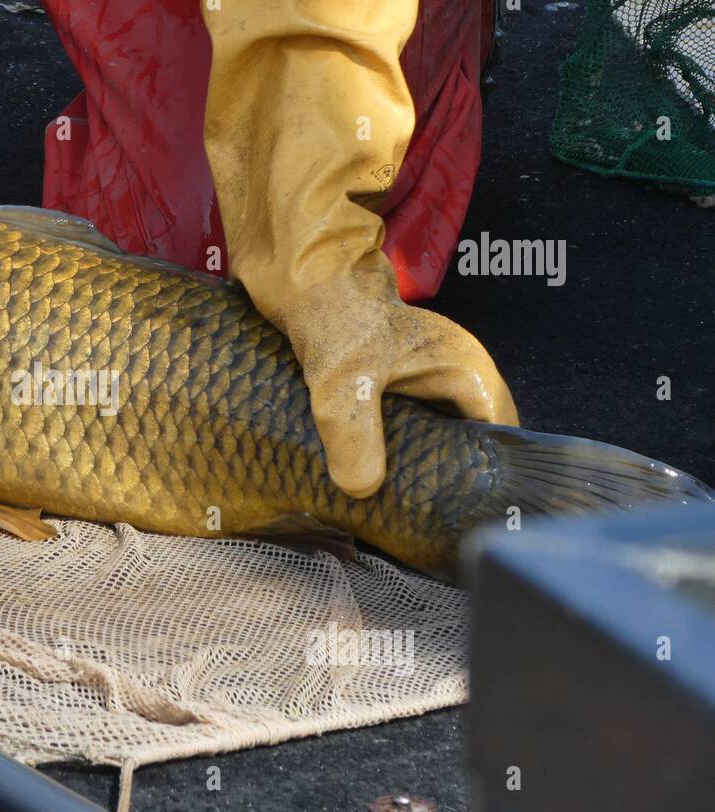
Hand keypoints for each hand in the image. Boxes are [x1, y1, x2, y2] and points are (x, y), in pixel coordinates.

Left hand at [278, 268, 518, 498]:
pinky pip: (420, 433)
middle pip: (476, 446)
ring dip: (425, 471)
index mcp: (471, 375)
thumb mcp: (342, 384)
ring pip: (446, 442)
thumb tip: (363, 489)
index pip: (501, 442)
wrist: (310, 288)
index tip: (457, 517)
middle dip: (453, 482)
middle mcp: (463, 381)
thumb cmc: (335, 323)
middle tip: (426, 523)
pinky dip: (403, 457)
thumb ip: (354, 434)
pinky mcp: (410, 392)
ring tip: (406, 513)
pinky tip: (381, 485)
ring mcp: (438, 385)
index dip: (484, 480)